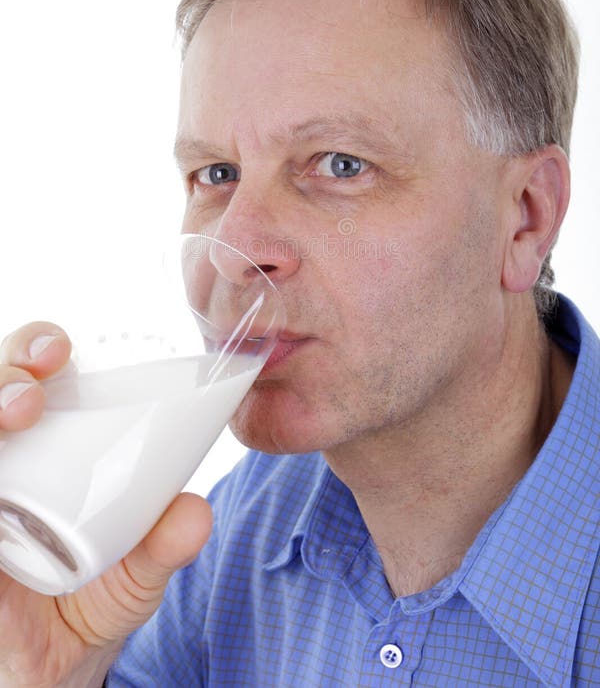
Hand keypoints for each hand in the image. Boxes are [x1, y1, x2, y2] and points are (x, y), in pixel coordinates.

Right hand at [0, 323, 212, 686]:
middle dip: (9, 365)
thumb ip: (165, 542)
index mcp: (50, 448)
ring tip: (20, 411)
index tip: (61, 352)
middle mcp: (7, 461)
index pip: (33, 378)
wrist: (52, 669)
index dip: (36, 349)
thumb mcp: (136, 571)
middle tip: (40, 376)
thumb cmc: (90, 600)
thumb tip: (196, 512)